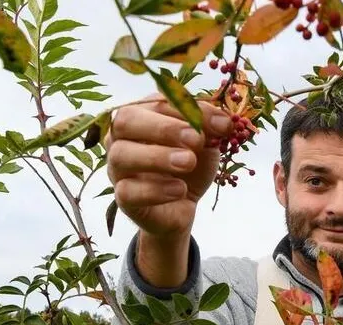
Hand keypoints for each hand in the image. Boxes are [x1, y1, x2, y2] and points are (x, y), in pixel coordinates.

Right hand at [105, 93, 234, 238]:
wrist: (184, 203)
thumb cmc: (189, 165)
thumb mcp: (205, 143)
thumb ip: (210, 127)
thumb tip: (224, 121)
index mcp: (141, 115)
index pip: (155, 102)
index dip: (188, 110)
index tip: (221, 124)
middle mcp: (121, 137)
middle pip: (125, 121)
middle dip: (163, 128)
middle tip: (196, 139)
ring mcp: (117, 168)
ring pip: (121, 155)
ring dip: (158, 157)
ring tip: (189, 163)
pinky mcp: (123, 197)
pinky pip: (128, 191)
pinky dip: (156, 190)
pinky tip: (180, 189)